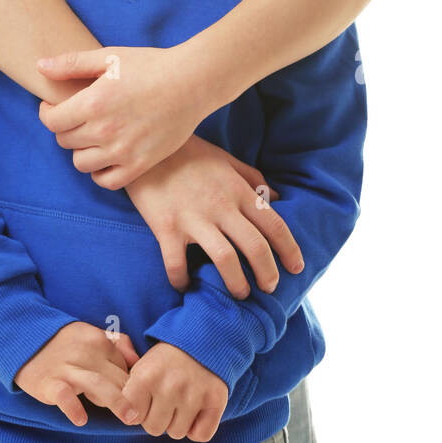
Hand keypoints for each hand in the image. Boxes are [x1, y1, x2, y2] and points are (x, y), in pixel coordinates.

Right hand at [14, 322, 140, 427]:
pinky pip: (64, 395)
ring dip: (116, 401)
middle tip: (140, 415)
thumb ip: (116, 343)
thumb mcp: (89, 334)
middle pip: (116, 378)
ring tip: (129, 417)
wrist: (23, 340)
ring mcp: (67, 368)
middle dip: (130, 397)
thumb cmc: (62, 343)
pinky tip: (81, 419)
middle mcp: (86, 353)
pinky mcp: (49, 382)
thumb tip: (137, 359)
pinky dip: (72, 407)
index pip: (125, 367)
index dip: (132, 386)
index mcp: (98, 341)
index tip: (135, 399)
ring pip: (98, 384)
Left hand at [37, 45, 200, 187]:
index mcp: (94, 103)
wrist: (192, 82)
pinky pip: (107, 181)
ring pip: (81, 164)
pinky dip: (100, 172)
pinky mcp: (140, 165)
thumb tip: (39, 66)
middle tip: (77, 116)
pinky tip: (106, 154)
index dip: (47, 113)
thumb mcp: (109, 56)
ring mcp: (123, 151)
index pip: (51, 121)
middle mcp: (105, 131)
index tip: (53, 106)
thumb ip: (71, 63)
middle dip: (65, 128)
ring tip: (92, 134)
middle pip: (64, 141)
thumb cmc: (150, 65)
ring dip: (81, 149)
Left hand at [121, 342, 227, 441]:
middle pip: (154, 429)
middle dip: (158, 417)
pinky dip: (198, 428)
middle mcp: (170, 386)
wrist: (200, 339)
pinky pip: (201, 435)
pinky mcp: (215, 400)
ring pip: (177, 433)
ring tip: (181, 399)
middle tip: (165, 398)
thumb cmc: (166, 359)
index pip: (132, 418)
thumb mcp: (141, 366)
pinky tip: (196, 409)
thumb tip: (128, 418)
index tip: (144, 399)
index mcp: (146, 376)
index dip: (138, 410)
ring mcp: (194, 394)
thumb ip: (129, 393)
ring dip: (178, 421)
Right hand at [125, 134, 303, 297]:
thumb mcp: (225, 160)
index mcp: (237, 190)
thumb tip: (277, 197)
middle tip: (270, 288)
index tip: (296, 267)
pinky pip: (177, 264)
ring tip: (239, 295)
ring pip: (225, 259)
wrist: (146, 148)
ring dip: (236, 284)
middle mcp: (220, 206)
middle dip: (267, 273)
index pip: (273, 224)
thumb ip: (252, 179)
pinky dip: (182, 280)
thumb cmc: (188, 153)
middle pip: (255, 247)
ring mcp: (192, 218)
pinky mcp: (165, 228)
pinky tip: (185, 286)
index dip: (289, 249)